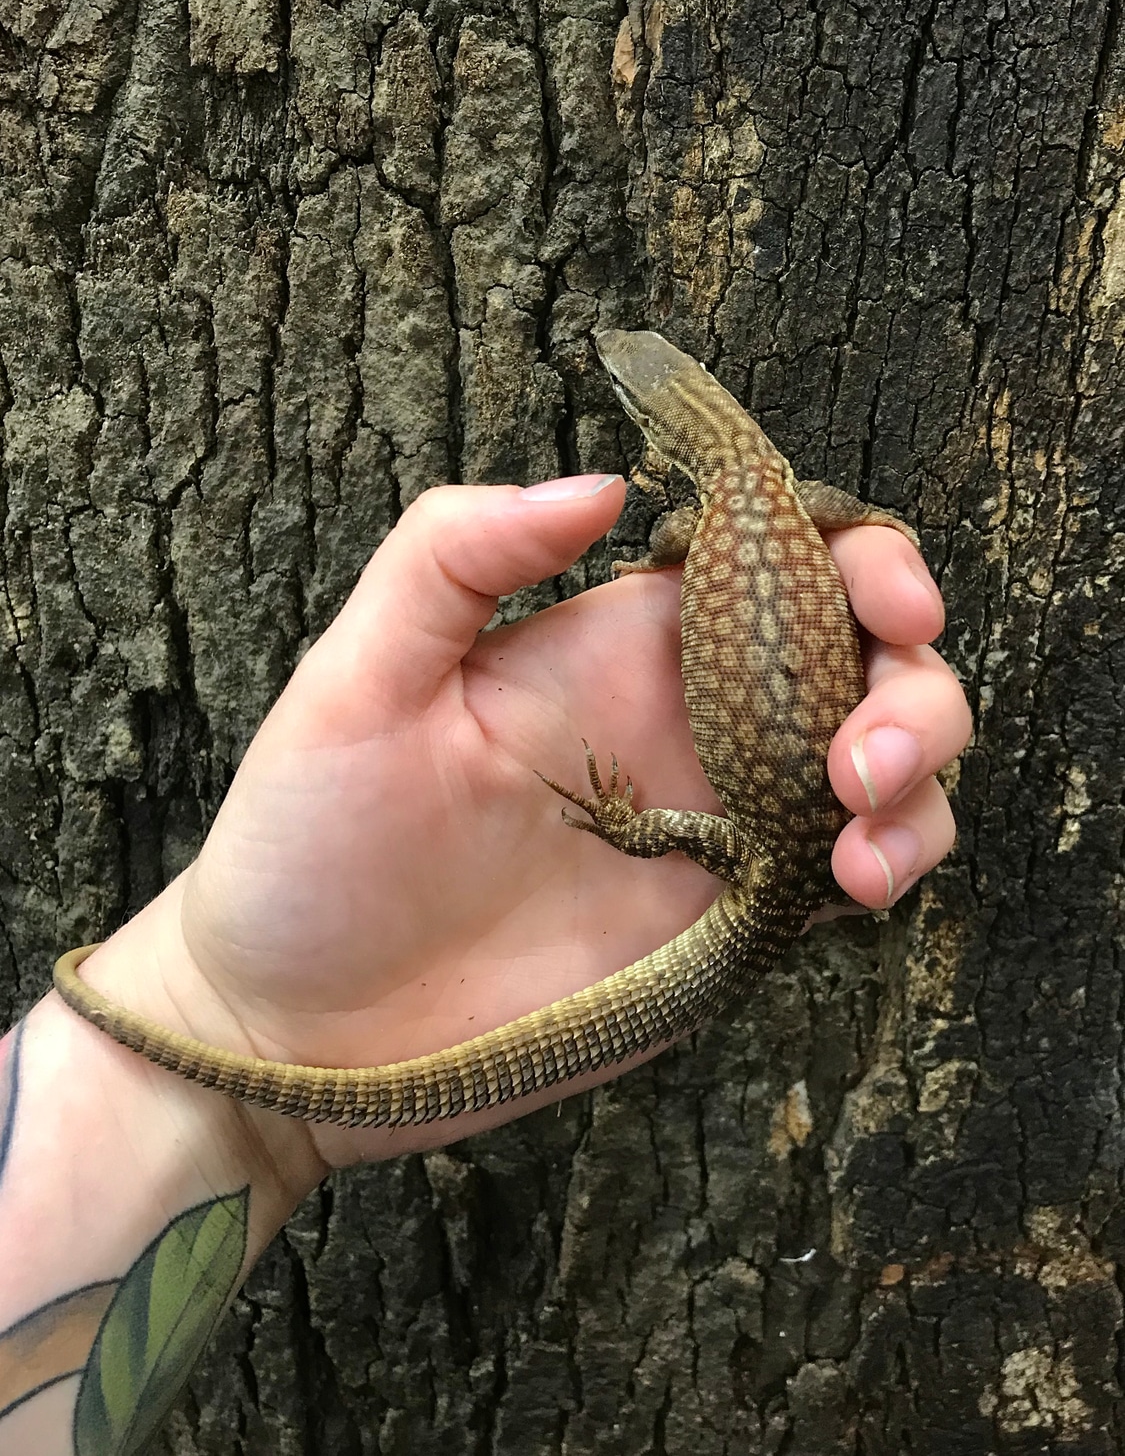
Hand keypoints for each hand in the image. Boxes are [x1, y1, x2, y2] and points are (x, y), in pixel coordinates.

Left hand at [85, 475, 968, 1167]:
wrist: (297, 1029)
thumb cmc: (306, 845)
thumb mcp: (355, 679)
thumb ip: (455, 556)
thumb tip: (600, 482)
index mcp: (616, 643)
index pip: (776, 561)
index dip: (855, 559)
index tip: (882, 595)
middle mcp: (687, 723)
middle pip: (858, 660)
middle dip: (909, 682)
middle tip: (860, 751)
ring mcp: (718, 826)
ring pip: (881, 765)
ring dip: (918, 772)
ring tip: (857, 822)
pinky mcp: (727, 923)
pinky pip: (852, 873)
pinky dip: (893, 860)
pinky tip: (851, 882)